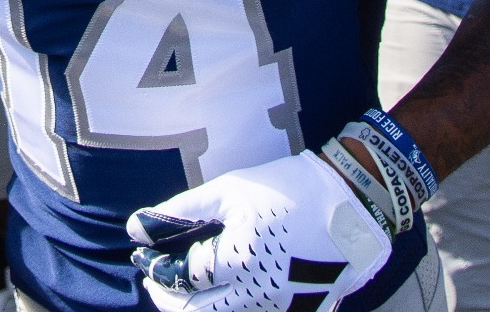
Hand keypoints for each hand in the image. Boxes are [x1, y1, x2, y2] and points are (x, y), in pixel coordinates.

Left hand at [128, 149, 392, 311]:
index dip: (156, 270)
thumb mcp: (232, 189)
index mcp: (238, 259)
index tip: (144, 260)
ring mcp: (280, 309)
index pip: (181, 278)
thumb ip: (183, 209)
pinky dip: (231, 310)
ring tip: (186, 292)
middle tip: (157, 284)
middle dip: (169, 301)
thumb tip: (136, 227)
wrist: (353, 204)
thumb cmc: (290, 190)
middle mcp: (257, 294)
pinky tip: (223, 296)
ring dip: (198, 309)